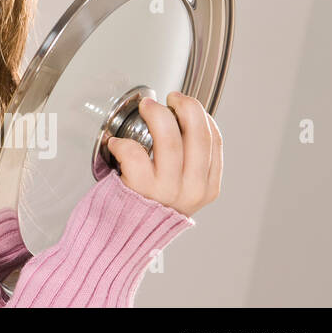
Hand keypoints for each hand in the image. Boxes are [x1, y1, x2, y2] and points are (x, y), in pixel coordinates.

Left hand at [106, 91, 222, 217]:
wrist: (126, 234)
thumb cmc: (151, 203)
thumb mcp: (182, 187)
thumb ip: (189, 160)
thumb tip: (184, 116)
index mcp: (207, 185)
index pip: (214, 140)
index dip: (201, 114)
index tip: (185, 103)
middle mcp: (192, 188)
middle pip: (198, 134)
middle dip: (185, 106)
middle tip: (170, 97)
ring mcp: (168, 189)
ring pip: (170, 139)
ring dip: (156, 114)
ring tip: (146, 107)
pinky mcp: (141, 189)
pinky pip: (136, 155)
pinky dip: (123, 143)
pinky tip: (117, 143)